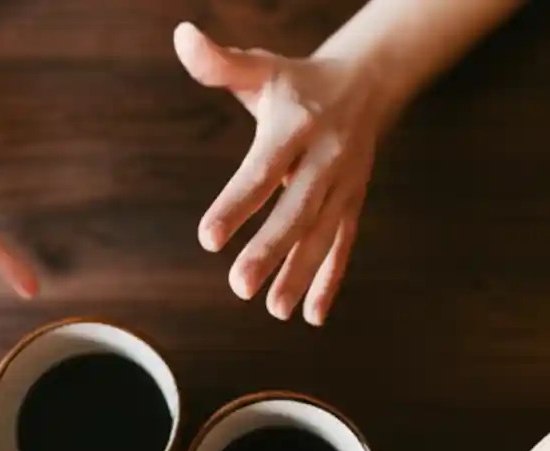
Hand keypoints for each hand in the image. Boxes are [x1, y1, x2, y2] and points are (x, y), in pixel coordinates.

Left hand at [173, 22, 383, 325]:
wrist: (367, 84)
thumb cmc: (296, 82)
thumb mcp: (259, 68)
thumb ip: (219, 62)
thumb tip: (182, 36)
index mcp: (296, 125)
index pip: (263, 168)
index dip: (238, 203)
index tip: (208, 237)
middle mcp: (325, 158)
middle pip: (297, 209)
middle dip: (271, 249)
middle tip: (239, 286)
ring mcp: (344, 186)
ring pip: (322, 235)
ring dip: (300, 274)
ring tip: (274, 310)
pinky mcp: (353, 205)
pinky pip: (343, 246)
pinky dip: (329, 281)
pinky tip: (311, 315)